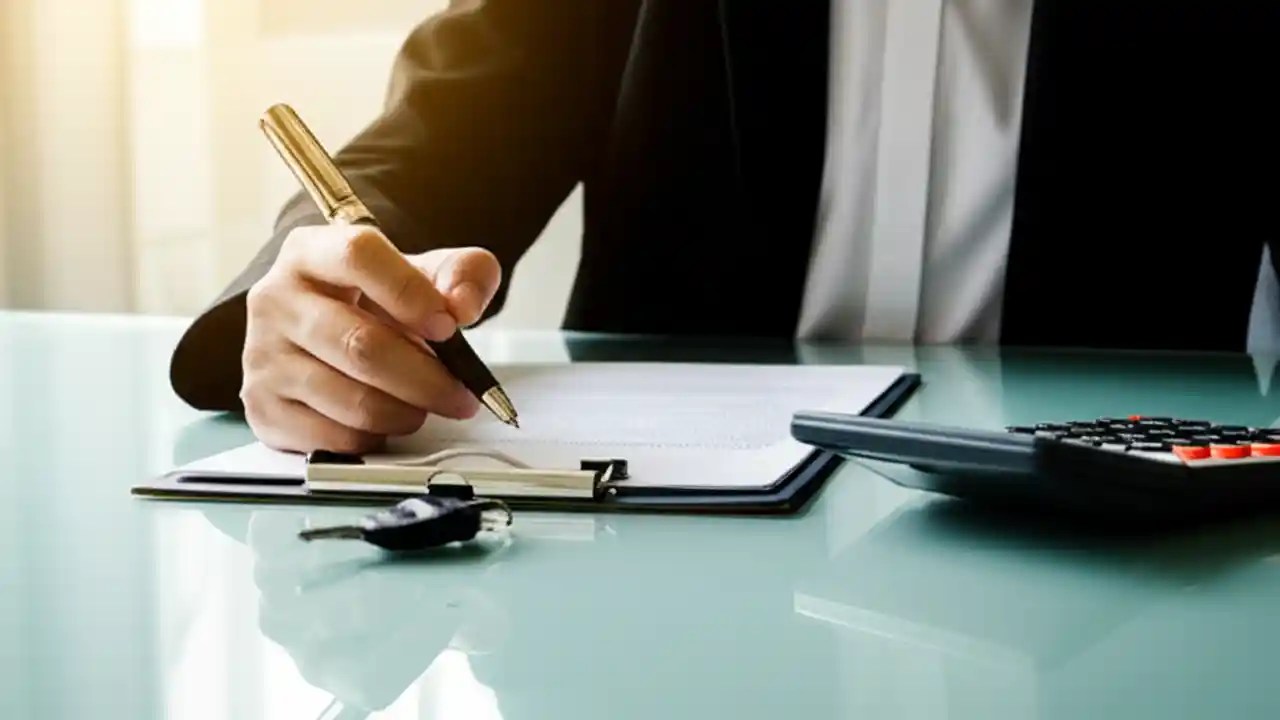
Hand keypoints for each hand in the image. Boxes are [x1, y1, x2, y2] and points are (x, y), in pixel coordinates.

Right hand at [241, 225, 500, 452]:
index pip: (357, 256)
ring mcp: (263, 356)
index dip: (410, 293)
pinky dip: (376, 437)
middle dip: (426, 378)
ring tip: (426, 405)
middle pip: (361, 345)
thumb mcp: (425, 272)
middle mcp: (276, 299)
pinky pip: (335, 438)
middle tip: (461, 393)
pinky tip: (387, 419)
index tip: (449, 326)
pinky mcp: (264, 408)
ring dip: (406, 412)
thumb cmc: (376, 298)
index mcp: (311, 252)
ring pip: (352, 400)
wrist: (325, 327)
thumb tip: (463, 307)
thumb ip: (464, 273)